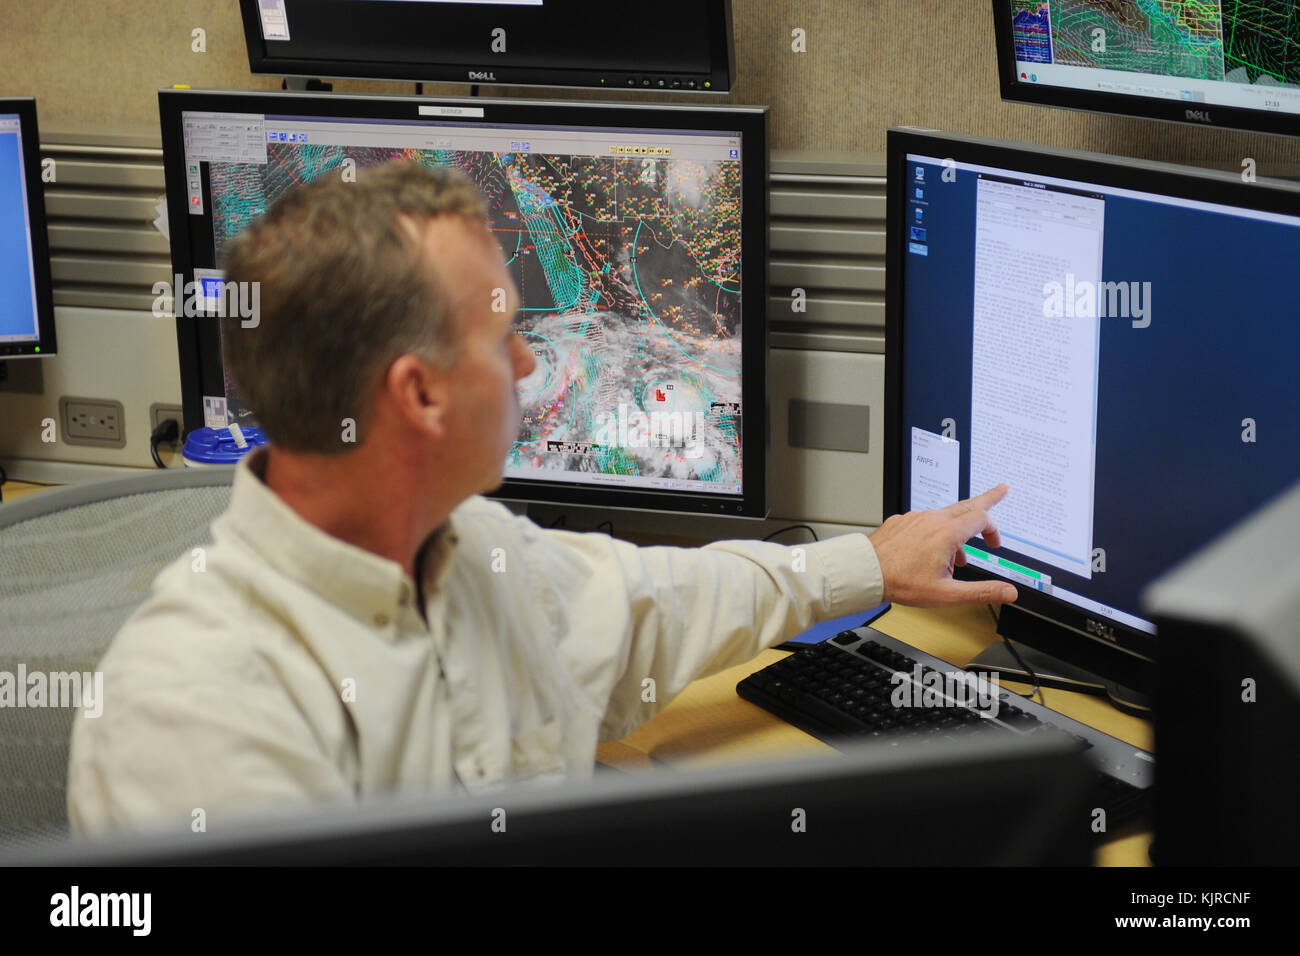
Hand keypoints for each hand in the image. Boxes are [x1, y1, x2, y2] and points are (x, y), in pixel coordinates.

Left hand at [869, 484, 1017, 607]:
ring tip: (954, 559)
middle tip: (1001, 490)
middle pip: (967, 504)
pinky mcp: (902, 521)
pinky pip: (925, 521)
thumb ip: (981, 592)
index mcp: (947, 534)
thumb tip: (1008, 592)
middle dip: (987, 499)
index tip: (996, 543)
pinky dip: (935, 532)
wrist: (866, 572)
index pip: (981, 518)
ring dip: (956, 532)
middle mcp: (932, 520)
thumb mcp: (947, 593)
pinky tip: (928, 553)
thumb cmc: (901, 582)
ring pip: (945, 516)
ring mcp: (915, 518)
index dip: (993, 529)